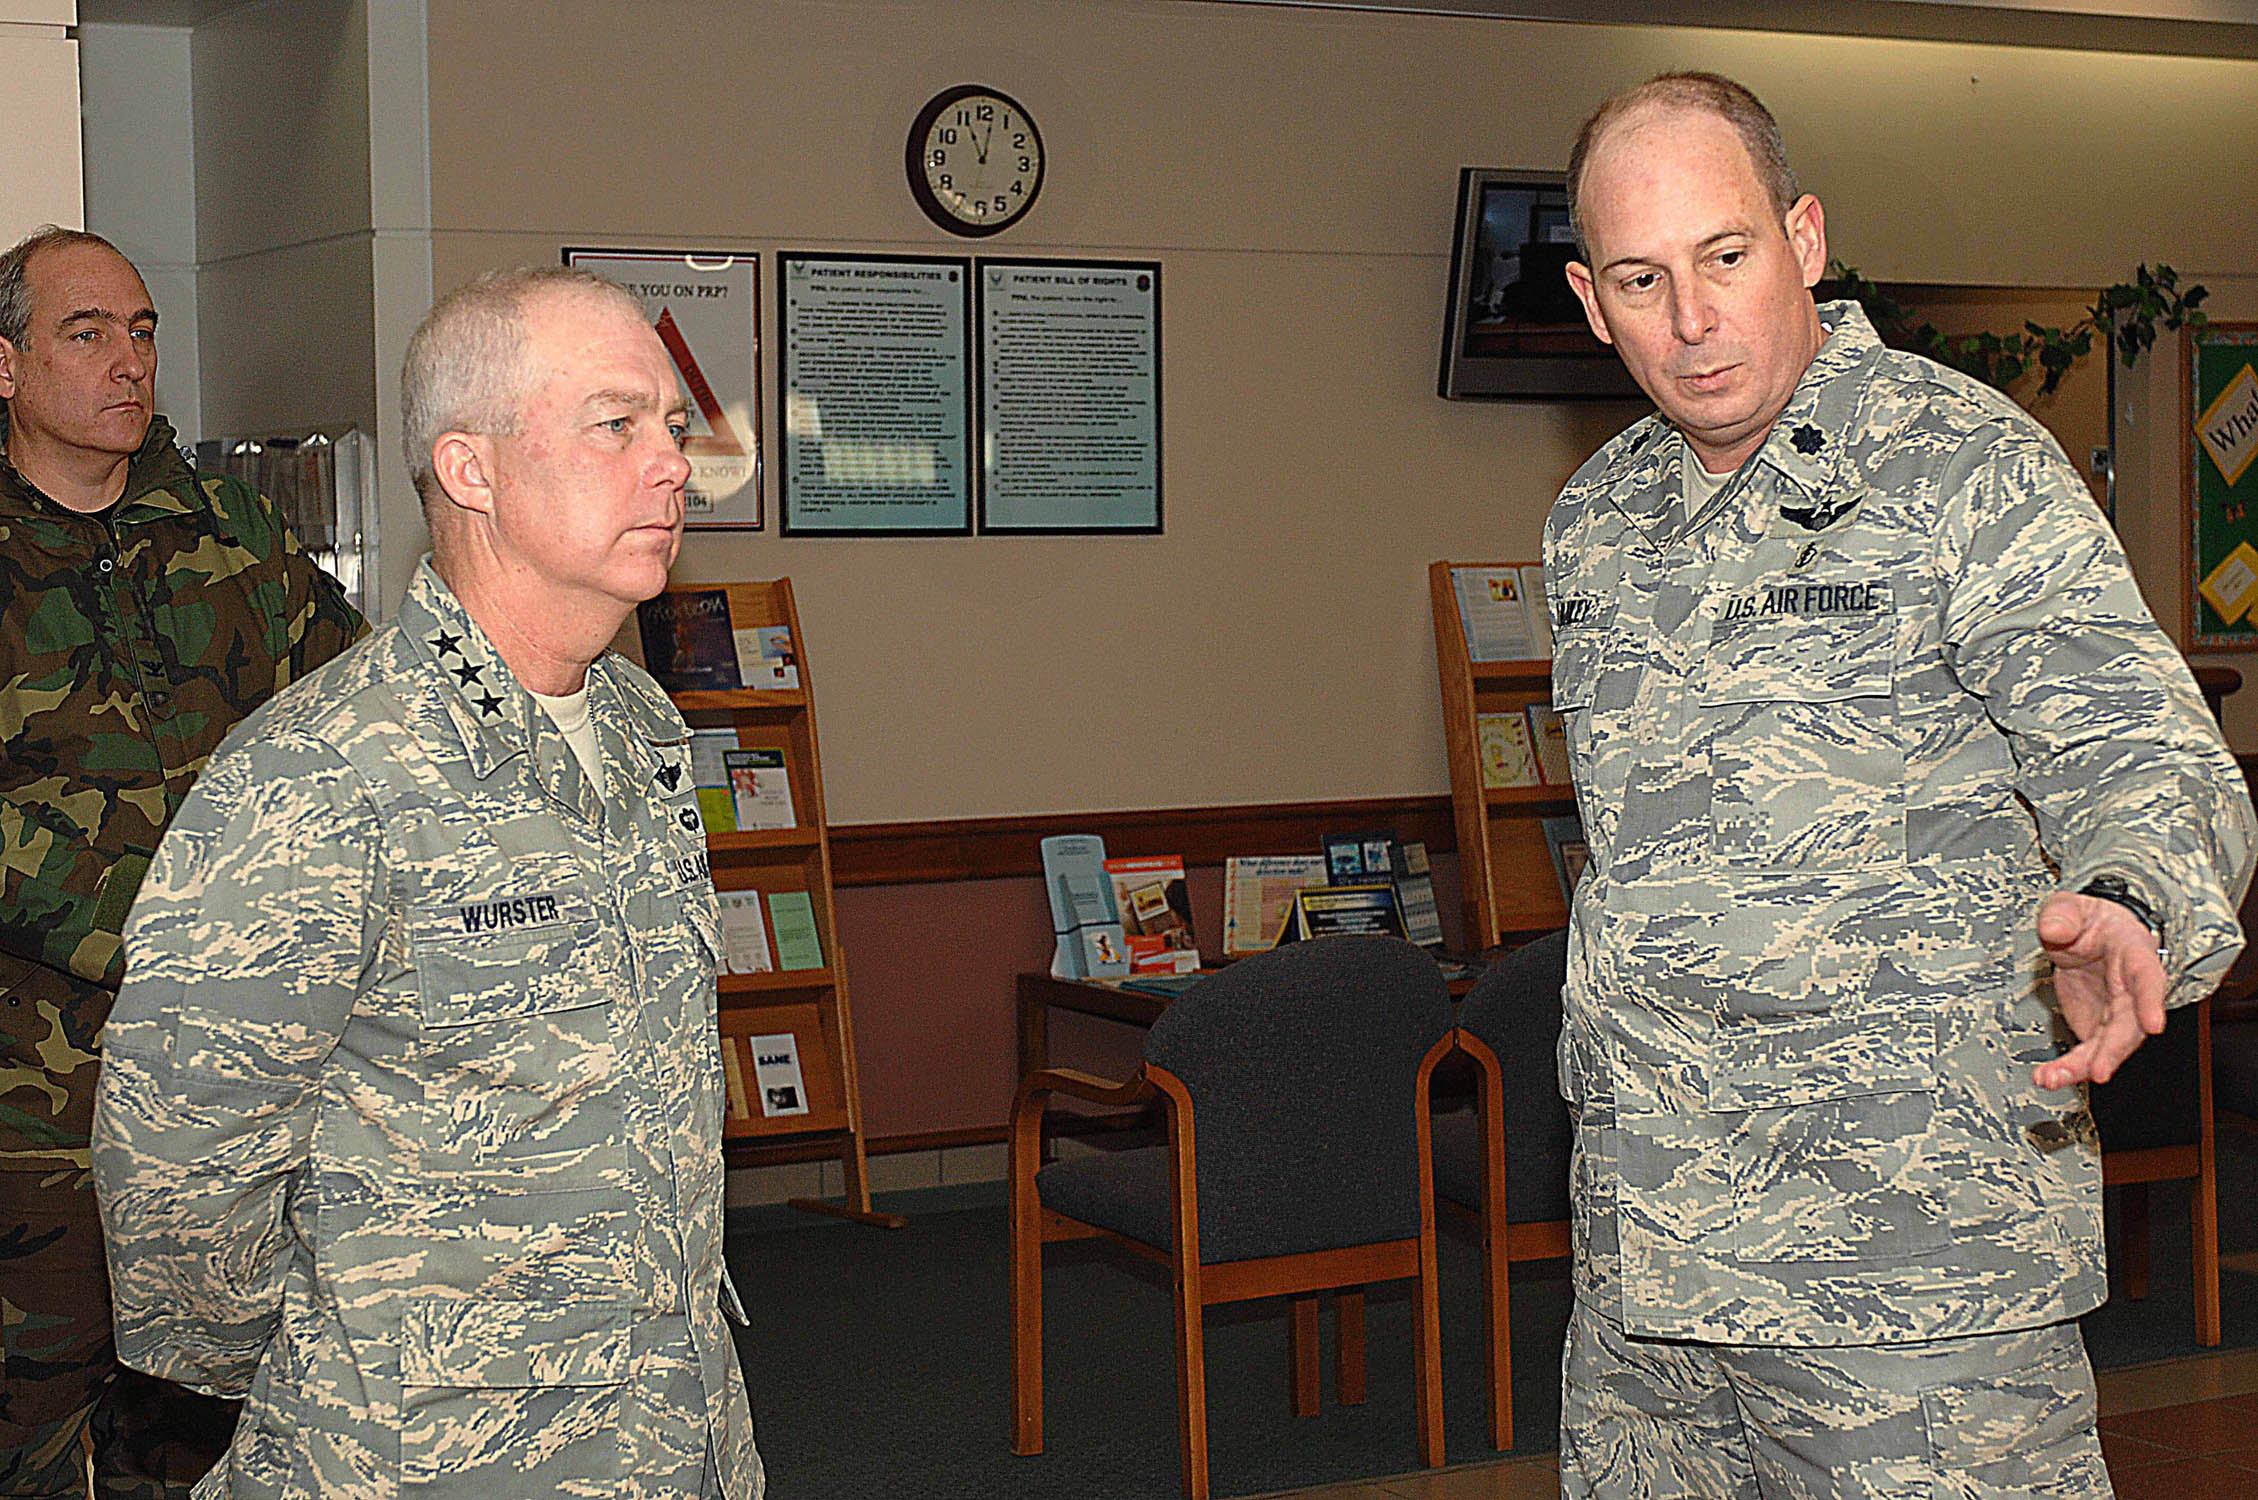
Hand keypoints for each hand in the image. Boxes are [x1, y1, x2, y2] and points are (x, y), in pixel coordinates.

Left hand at [2032, 891, 2167, 1090]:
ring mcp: (2116, 1014)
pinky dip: (2068, 1068)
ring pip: (2107, 1047)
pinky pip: (2086, 1054)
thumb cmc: (2090, 921)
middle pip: (2129, 1025)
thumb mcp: (2071, 906)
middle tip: (2099, 1071)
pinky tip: (2048, 1078)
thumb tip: (2054, 930)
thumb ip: (2062, 914)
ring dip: (2082, 1067)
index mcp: (2134, 955)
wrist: (2088, 937)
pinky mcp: (2097, 1029)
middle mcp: (2132, 991)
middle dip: (2114, 1050)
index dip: (2151, 1001)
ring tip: (2052, 1079)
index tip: (2154, 1024)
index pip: (2148, 978)